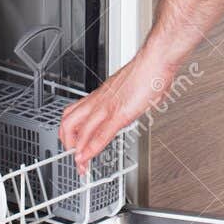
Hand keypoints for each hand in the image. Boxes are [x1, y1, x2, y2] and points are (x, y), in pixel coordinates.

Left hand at [59, 53, 173, 173]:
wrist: (156, 59)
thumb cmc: (148, 71)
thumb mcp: (130, 88)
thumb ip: (126, 99)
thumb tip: (131, 105)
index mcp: (101, 95)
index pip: (75, 114)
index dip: (70, 132)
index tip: (74, 145)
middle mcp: (99, 101)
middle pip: (68, 122)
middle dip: (67, 143)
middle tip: (73, 157)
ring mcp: (107, 107)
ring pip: (79, 130)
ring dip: (77, 151)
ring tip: (79, 163)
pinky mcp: (119, 114)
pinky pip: (100, 135)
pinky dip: (91, 149)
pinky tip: (89, 158)